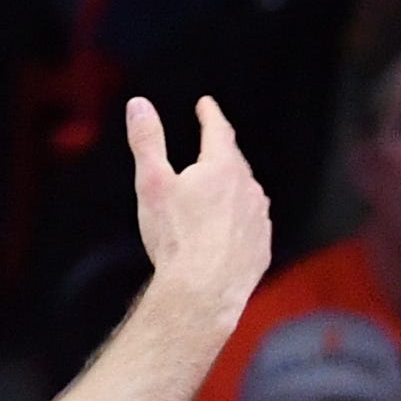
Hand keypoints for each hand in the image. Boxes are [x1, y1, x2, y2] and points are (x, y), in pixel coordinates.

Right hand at [128, 96, 270, 325]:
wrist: (202, 294)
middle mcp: (248, 189)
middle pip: (235, 162)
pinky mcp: (261, 250)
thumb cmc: (177, 240)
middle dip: (222, 153)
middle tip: (212, 148)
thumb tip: (139, 105)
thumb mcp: (153, 184)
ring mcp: (259, 220)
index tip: (206, 106)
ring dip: (235, 189)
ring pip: (248, 194)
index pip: (218, 129)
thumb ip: (147, 141)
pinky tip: (231, 231)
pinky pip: (253, 227)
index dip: (210, 114)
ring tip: (222, 193)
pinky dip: (243, 222)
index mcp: (222, 167)